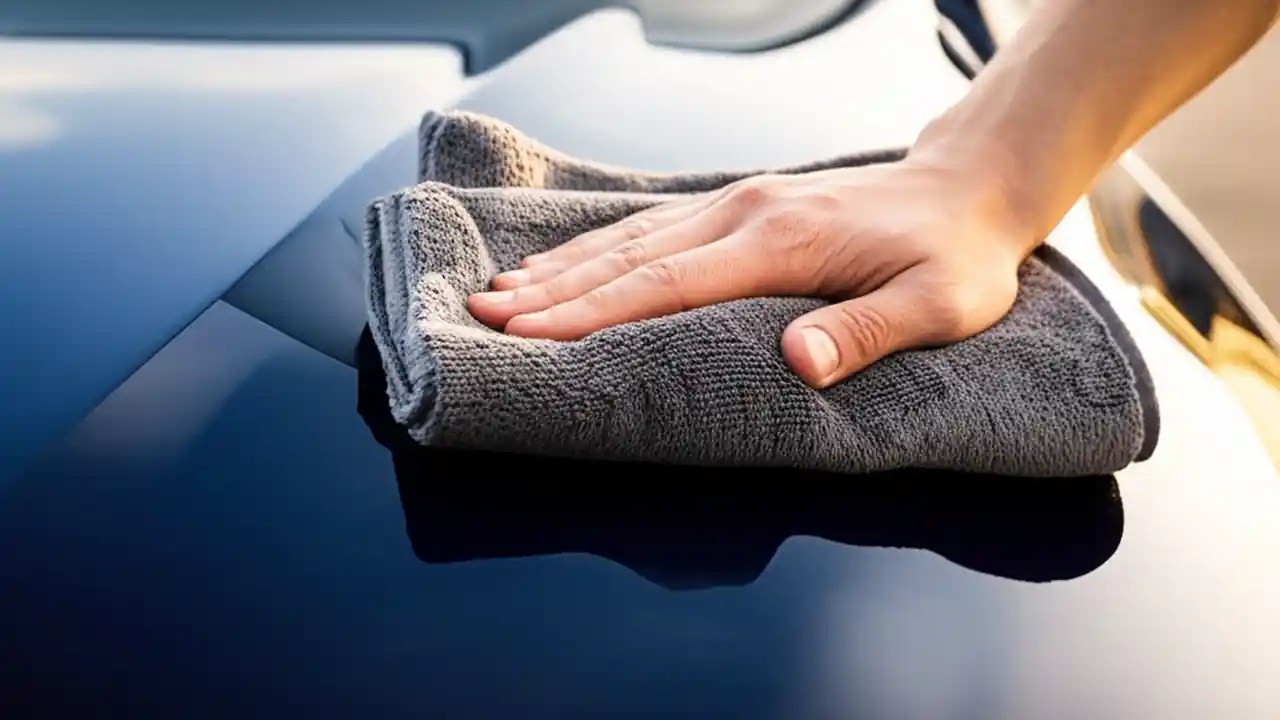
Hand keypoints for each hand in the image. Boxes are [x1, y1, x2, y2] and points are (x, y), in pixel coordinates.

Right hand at [467, 156, 1035, 387]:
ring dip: (564, 268)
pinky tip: (566, 263)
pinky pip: (655, 225)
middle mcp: (746, 213)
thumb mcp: (939, 305)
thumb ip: (866, 334)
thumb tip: (797, 364)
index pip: (669, 282)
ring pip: (633, 237)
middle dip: (554, 291)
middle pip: (632, 258)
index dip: (596, 312)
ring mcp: (739, 202)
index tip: (532, 333)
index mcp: (782, 241)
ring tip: (500, 293)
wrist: (968, 188)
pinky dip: (601, 247)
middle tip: (484, 317)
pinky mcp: (742, 204)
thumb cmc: (956, 256)